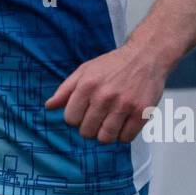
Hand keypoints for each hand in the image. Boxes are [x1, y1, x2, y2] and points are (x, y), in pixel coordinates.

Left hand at [45, 43, 171, 142]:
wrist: (146, 55)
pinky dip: (123, 135)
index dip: (75, 118)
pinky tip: (124, 122)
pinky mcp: (142, 112)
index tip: (83, 112)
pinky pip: (126, 138)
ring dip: (106, 134)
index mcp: (87, 85)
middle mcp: (105, 96)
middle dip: (89, 127)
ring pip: (106, 138)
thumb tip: (48, 106)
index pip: (70, 119)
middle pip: (86, 132)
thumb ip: (65, 89)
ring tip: (110, 122)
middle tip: (98, 117)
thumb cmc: (113, 64)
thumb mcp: (85, 70)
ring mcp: (124, 105)